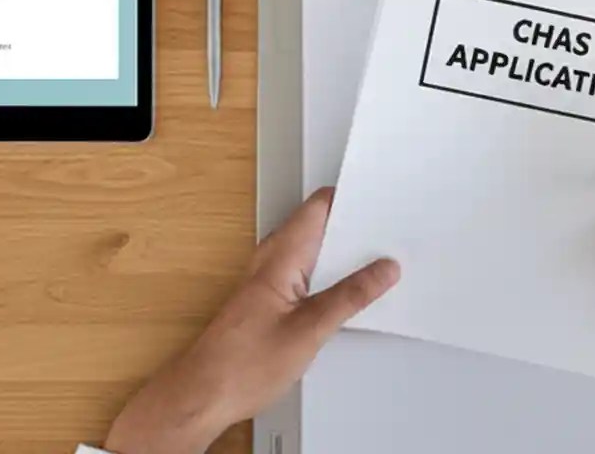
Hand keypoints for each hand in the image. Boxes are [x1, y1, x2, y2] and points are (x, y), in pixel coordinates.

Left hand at [104, 188, 399, 453]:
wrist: (203, 396)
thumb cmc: (240, 365)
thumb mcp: (310, 330)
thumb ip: (350, 296)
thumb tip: (383, 270)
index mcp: (281, 256)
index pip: (319, 206)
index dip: (352, 200)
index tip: (384, 205)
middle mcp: (272, 261)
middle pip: (320, 226)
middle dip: (355, 228)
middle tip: (391, 236)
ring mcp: (271, 280)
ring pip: (316, 252)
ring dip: (345, 255)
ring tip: (380, 264)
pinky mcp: (271, 300)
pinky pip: (309, 275)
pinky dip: (333, 278)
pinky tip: (351, 294)